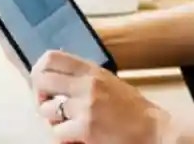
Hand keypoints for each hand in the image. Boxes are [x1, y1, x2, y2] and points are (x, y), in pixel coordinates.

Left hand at [31, 49, 178, 142]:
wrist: (153, 131)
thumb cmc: (134, 111)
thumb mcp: (110, 83)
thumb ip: (86, 79)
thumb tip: (57, 79)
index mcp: (93, 71)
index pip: (52, 57)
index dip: (40, 71)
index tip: (44, 84)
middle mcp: (87, 84)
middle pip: (41, 79)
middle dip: (39, 95)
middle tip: (49, 105)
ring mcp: (85, 106)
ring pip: (46, 109)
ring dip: (53, 120)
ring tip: (68, 123)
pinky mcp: (85, 128)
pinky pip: (57, 132)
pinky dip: (64, 137)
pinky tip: (77, 137)